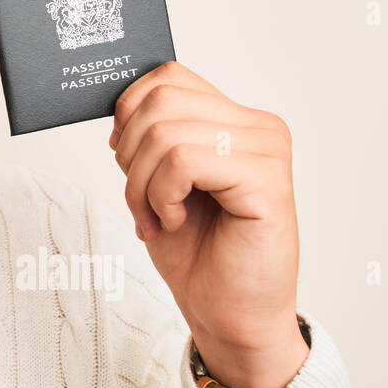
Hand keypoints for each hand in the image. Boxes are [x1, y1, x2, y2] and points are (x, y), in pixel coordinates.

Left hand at [111, 62, 309, 387]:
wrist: (228, 311)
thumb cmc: (198, 249)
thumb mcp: (159, 177)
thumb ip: (152, 133)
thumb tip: (119, 103)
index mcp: (235, 117)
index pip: (167, 76)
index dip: (129, 113)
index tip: (126, 159)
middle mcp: (259, 127)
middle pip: (160, 101)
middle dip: (130, 154)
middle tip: (142, 199)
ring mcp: (267, 151)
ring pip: (164, 133)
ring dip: (142, 185)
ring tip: (159, 216)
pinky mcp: (267, 181)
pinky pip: (183, 161)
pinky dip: (162, 196)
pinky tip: (176, 220)